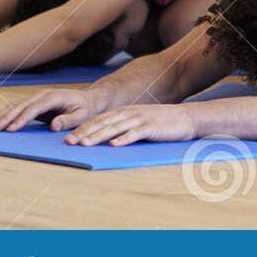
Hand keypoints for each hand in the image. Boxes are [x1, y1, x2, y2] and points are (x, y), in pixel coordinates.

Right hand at [0, 87, 115, 132]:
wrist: (88, 99)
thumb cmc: (85, 109)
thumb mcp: (82, 115)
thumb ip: (69, 120)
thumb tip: (54, 125)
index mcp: (54, 97)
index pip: (35, 108)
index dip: (22, 118)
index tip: (11, 129)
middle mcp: (43, 95)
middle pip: (21, 105)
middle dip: (6, 117)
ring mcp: (37, 97)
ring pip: (16, 105)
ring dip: (2, 116)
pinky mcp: (33, 102)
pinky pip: (17, 107)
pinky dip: (5, 114)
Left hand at [65, 104, 197, 146]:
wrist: (188, 117)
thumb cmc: (162, 122)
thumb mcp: (140, 120)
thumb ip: (124, 125)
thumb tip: (105, 137)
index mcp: (126, 111)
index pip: (100, 119)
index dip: (83, 128)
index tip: (68, 138)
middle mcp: (131, 113)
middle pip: (104, 123)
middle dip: (85, 132)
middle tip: (69, 142)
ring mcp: (141, 119)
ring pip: (115, 128)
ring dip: (99, 136)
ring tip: (85, 144)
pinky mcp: (152, 127)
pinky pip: (136, 133)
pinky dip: (124, 139)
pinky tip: (114, 145)